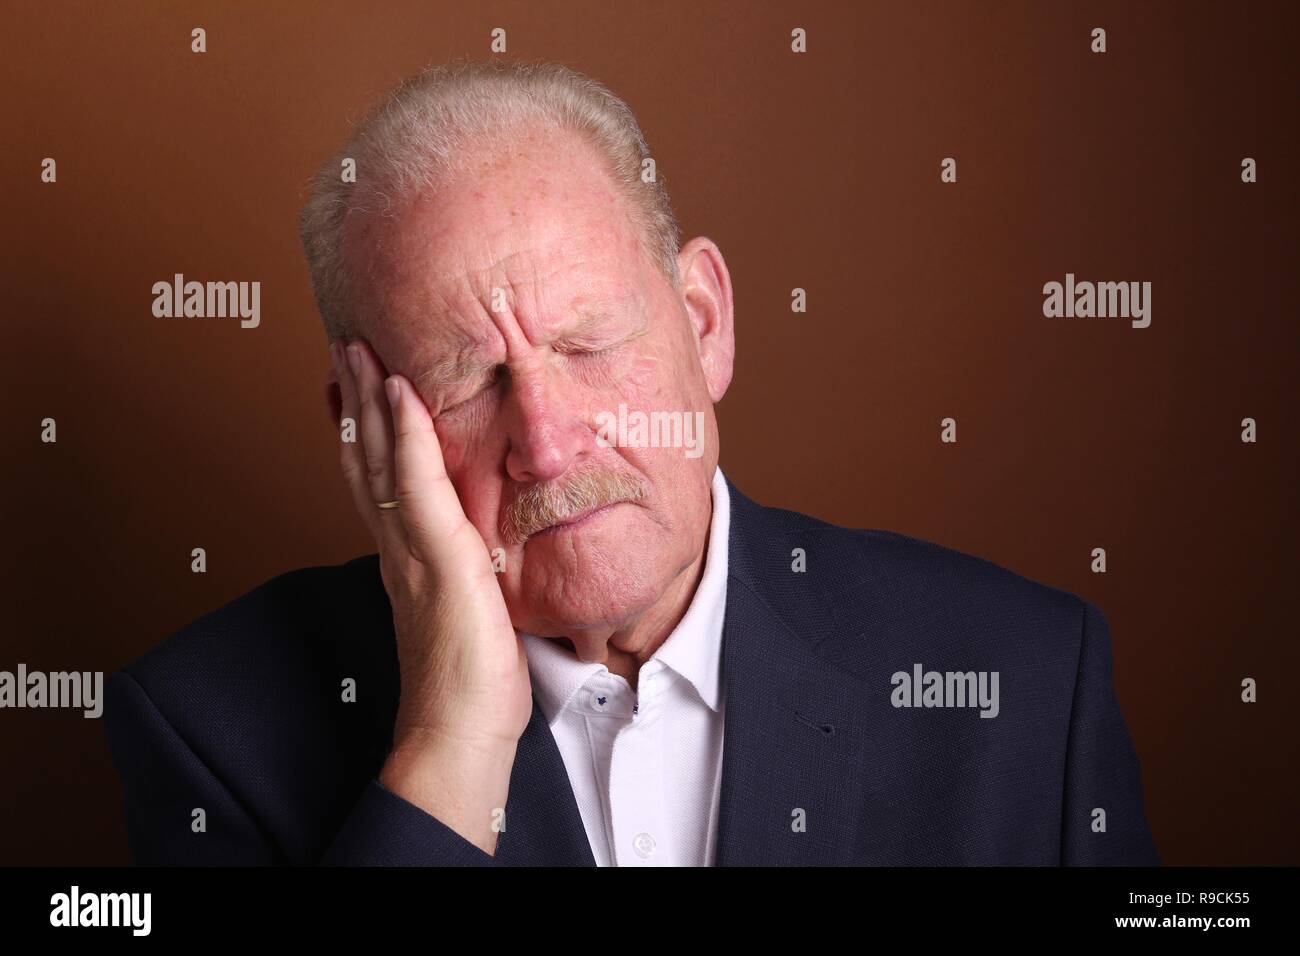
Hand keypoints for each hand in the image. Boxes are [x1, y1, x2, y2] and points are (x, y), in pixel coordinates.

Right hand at [328, 337, 531, 852]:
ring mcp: (411, 548)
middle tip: (344, 346)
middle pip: (364, 458)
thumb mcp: (471, 608)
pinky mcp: (437, 555)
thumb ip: (466, 573)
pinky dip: (405, 432)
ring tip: (358, 348)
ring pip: (378, 459)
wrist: (460, 731)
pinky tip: (400, 390)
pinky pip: (416, 482)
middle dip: (354, 400)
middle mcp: (397, 546)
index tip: (358, 386)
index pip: (376, 480)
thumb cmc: (473, 681)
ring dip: (368, 398)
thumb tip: (484, 553)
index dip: (363, 431)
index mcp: (405, 558)